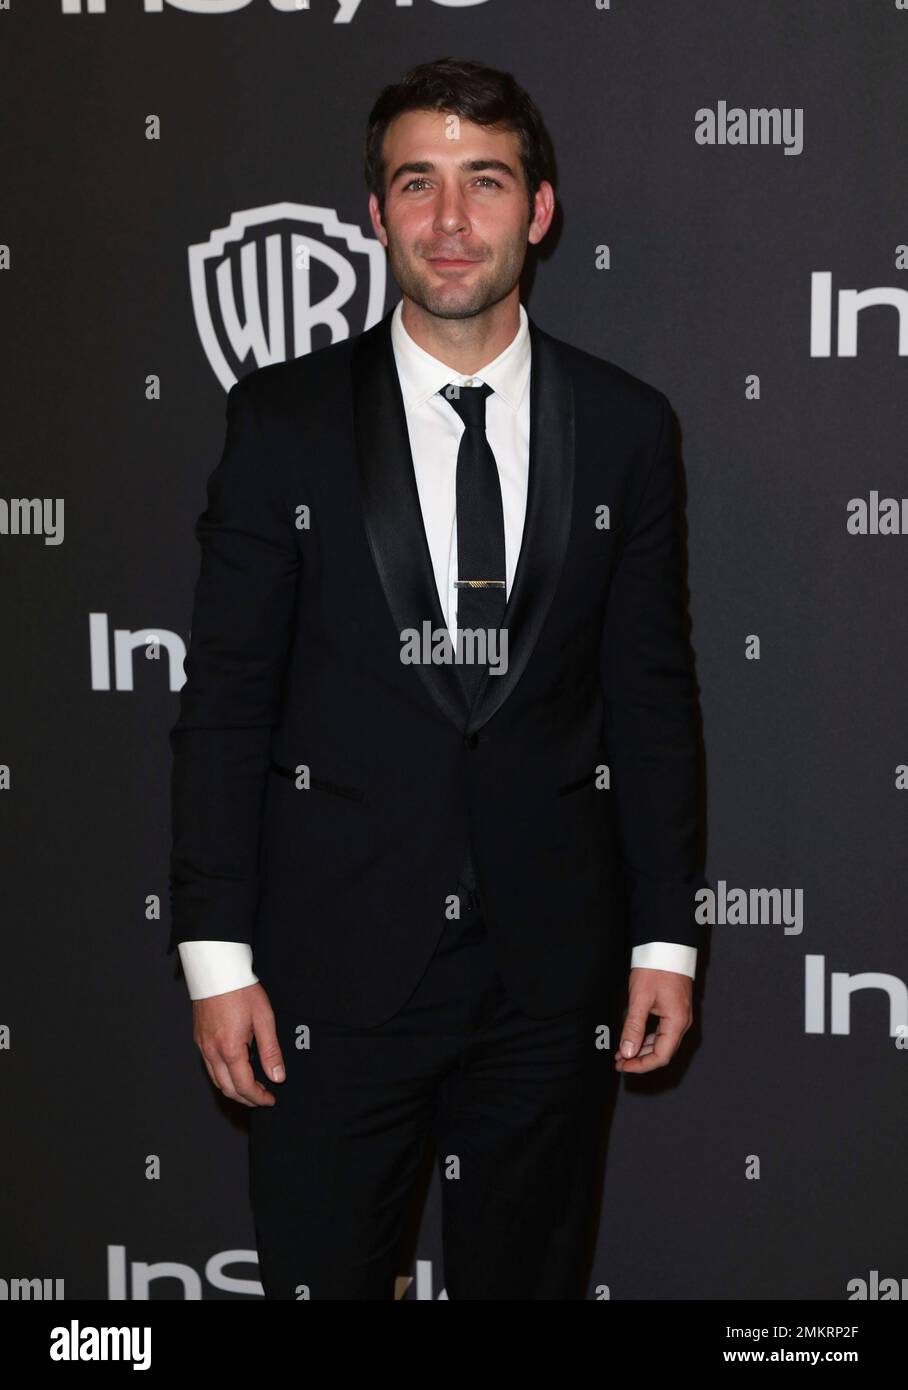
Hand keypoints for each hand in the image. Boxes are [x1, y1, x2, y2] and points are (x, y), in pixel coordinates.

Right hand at [192, 982, 285, 1106]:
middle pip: (227, 1089)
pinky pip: (209, 1067)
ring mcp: (202, 1046)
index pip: (244, 1086)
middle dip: (246, 1098)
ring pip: (216, 1080)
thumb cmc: (241, 990)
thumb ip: (271, 1051)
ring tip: (251, 1088)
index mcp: (230, 1049)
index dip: (258, 1098)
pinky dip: (223, 1077)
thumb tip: (277, 1077)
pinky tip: (235, 1071)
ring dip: (233, 1090)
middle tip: (263, 1098)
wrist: (217, 970)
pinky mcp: (199, 1039)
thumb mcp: (264, 1018)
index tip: (270, 1099)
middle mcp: (212, 1051)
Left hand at [615, 968, 692, 1072]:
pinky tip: (632, 1040)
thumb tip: (628, 1053)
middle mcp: (682, 1023)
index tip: (623, 1066)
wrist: (667, 946)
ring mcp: (679, 1016)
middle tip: (618, 1062)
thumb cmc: (655, 969)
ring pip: (661, 1043)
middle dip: (640, 1060)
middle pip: (662, 1052)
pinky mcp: (673, 1010)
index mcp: (677, 1022)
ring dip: (642, 1050)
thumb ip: (633, 1027)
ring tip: (621, 1054)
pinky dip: (646, 1038)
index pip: (661, 1056)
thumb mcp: (640, 998)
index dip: (641, 1065)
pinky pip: (661, 1032)